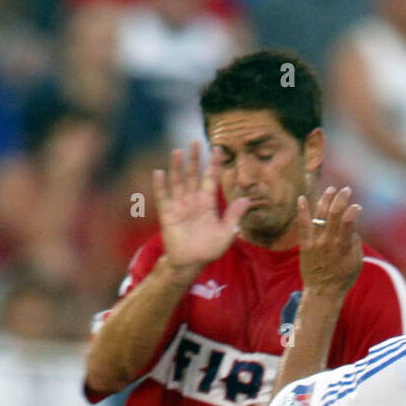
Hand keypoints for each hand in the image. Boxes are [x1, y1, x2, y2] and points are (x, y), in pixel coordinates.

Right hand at [153, 141, 250, 282]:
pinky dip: (160, 185)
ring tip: (178, 151)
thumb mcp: (225, 233)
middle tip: (195, 142)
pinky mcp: (167, 214)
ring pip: (178, 182)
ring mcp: (179, 206)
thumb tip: (246, 200)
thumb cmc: (208, 249)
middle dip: (194, 159)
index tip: (217, 148)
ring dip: (177, 167)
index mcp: (207, 203)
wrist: (190, 263)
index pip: (211, 179)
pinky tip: (159, 173)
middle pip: (193, 175)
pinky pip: (163, 197)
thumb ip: (234, 216)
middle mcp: (193, 200)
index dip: (214, 164)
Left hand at [296, 185, 361, 295]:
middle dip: (341, 197)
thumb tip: (352, 227)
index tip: (356, 207)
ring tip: (331, 189)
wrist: (323, 292)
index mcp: (343, 246)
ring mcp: (316, 242)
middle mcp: (329, 241)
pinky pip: (303, 226)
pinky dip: (302, 211)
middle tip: (346, 190)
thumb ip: (355, 242)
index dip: (353, 209)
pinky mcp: (305, 245)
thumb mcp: (357, 261)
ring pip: (320, 214)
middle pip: (334, 213)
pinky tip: (302, 198)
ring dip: (326, 199)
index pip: (348, 220)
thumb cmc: (343, 277)